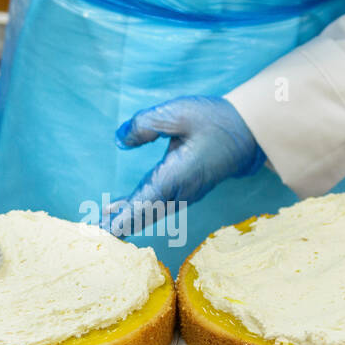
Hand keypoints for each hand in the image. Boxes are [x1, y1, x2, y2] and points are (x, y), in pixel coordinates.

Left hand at [108, 95, 265, 235]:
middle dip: (119, 226)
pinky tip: (120, 209)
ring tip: (101, 224)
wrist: (251, 132)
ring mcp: (185, 193)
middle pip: (144, 215)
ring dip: (127, 219)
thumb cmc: (216, 120)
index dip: (122, 219)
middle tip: (93, 233)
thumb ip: (145, 125)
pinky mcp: (187, 190)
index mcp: (175, 175)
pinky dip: (138, 210)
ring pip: (150, 212)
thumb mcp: (178, 112)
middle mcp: (180, 191)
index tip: (103, 232)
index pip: (143, 204)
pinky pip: (158, 206)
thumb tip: (120, 140)